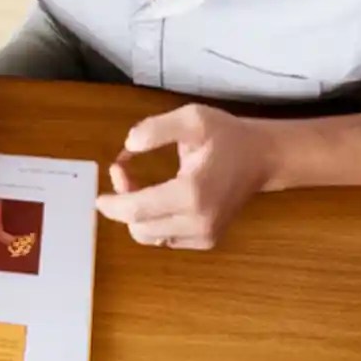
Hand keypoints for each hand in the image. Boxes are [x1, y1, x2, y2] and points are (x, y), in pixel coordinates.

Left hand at [95, 105, 278, 249]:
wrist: (262, 158)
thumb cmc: (226, 136)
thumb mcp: (192, 119)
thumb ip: (157, 129)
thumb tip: (128, 146)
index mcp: (193, 193)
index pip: (138, 211)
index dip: (112, 205)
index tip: (98, 195)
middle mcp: (199, 222)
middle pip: (139, 227)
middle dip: (122, 203)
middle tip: (123, 170)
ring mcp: (204, 235)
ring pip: (149, 237)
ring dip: (135, 214)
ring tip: (138, 183)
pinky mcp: (205, 241)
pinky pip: (164, 238)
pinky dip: (152, 221)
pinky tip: (157, 197)